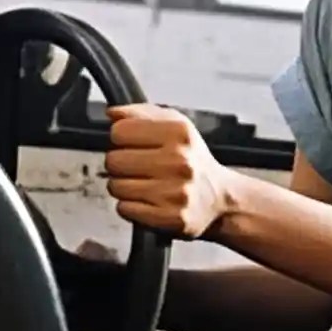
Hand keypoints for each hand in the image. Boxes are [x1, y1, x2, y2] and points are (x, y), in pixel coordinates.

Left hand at [103, 103, 230, 238]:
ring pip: (116, 186)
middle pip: (114, 160)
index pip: (120, 131)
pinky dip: (130, 206)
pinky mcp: (170, 217)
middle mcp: (180, 161)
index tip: (132, 144)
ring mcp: (176, 192)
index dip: (121, 138)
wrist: (219, 197)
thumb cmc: (191, 159)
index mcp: (180, 133)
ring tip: (142, 184)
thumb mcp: (175, 126)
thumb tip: (112, 113)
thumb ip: (142, 113)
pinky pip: (124, 209)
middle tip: (137, 167)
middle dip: (120, 164)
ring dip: (123, 186)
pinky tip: (147, 200)